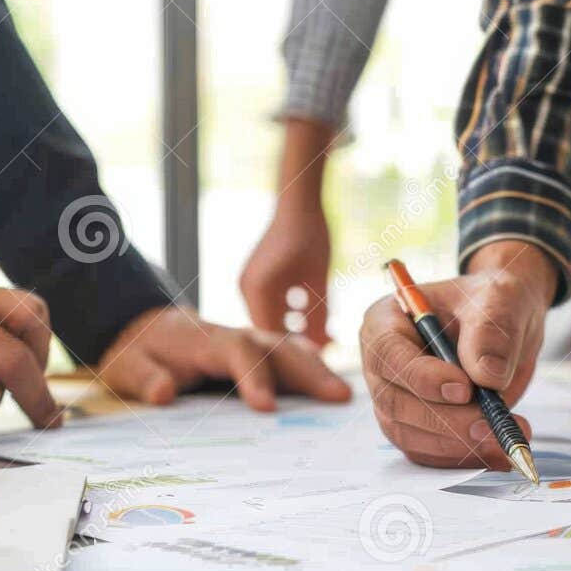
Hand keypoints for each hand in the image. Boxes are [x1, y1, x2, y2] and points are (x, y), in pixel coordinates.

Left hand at [98, 306, 351, 409]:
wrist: (142, 330)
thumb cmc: (137, 353)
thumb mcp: (126, 368)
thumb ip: (145, 378)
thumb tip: (164, 391)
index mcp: (205, 340)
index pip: (238, 351)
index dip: (255, 376)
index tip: (266, 407)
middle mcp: (236, 336)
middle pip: (277, 346)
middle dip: (308, 371)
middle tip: (337, 397)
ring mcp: (251, 343)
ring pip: (291, 350)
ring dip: (319, 370)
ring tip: (344, 397)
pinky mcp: (260, 354)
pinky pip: (291, 358)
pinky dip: (314, 370)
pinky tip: (332, 391)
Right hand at [239, 194, 331, 344]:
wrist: (297, 204)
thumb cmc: (312, 237)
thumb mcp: (318, 281)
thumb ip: (318, 316)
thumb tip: (323, 351)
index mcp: (259, 290)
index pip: (273, 336)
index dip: (295, 354)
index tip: (317, 366)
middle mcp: (247, 288)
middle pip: (270, 330)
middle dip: (295, 344)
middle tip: (323, 357)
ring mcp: (248, 284)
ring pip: (271, 320)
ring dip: (294, 330)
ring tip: (322, 340)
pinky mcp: (255, 279)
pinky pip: (270, 307)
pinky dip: (289, 315)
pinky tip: (312, 320)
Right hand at [360, 241, 555, 469]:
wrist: (508, 324)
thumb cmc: (494, 302)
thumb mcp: (501, 299)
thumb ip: (493, 331)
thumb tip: (487, 376)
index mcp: (386, 322)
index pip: (388, 355)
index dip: (422, 378)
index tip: (465, 390)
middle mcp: (383, 365)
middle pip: (395, 404)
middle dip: (445, 421)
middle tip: (491, 425)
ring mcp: (397, 399)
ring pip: (410, 436)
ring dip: (457, 446)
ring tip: (506, 439)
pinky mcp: (419, 427)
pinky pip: (431, 454)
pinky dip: (464, 459)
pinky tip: (500, 455)